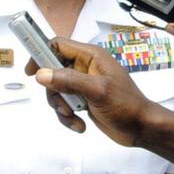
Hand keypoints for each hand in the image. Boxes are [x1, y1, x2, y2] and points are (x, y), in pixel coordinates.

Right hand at [26, 38, 156, 145]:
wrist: (141, 128)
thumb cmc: (125, 105)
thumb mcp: (97, 91)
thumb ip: (69, 80)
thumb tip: (41, 74)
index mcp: (91, 56)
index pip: (58, 45)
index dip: (41, 53)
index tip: (31, 72)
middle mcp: (85, 67)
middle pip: (53, 71)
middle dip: (54, 92)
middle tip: (64, 106)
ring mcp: (83, 85)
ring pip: (56, 91)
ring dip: (61, 108)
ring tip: (75, 118)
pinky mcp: (83, 101)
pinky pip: (64, 105)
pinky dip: (68, 117)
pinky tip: (81, 125)